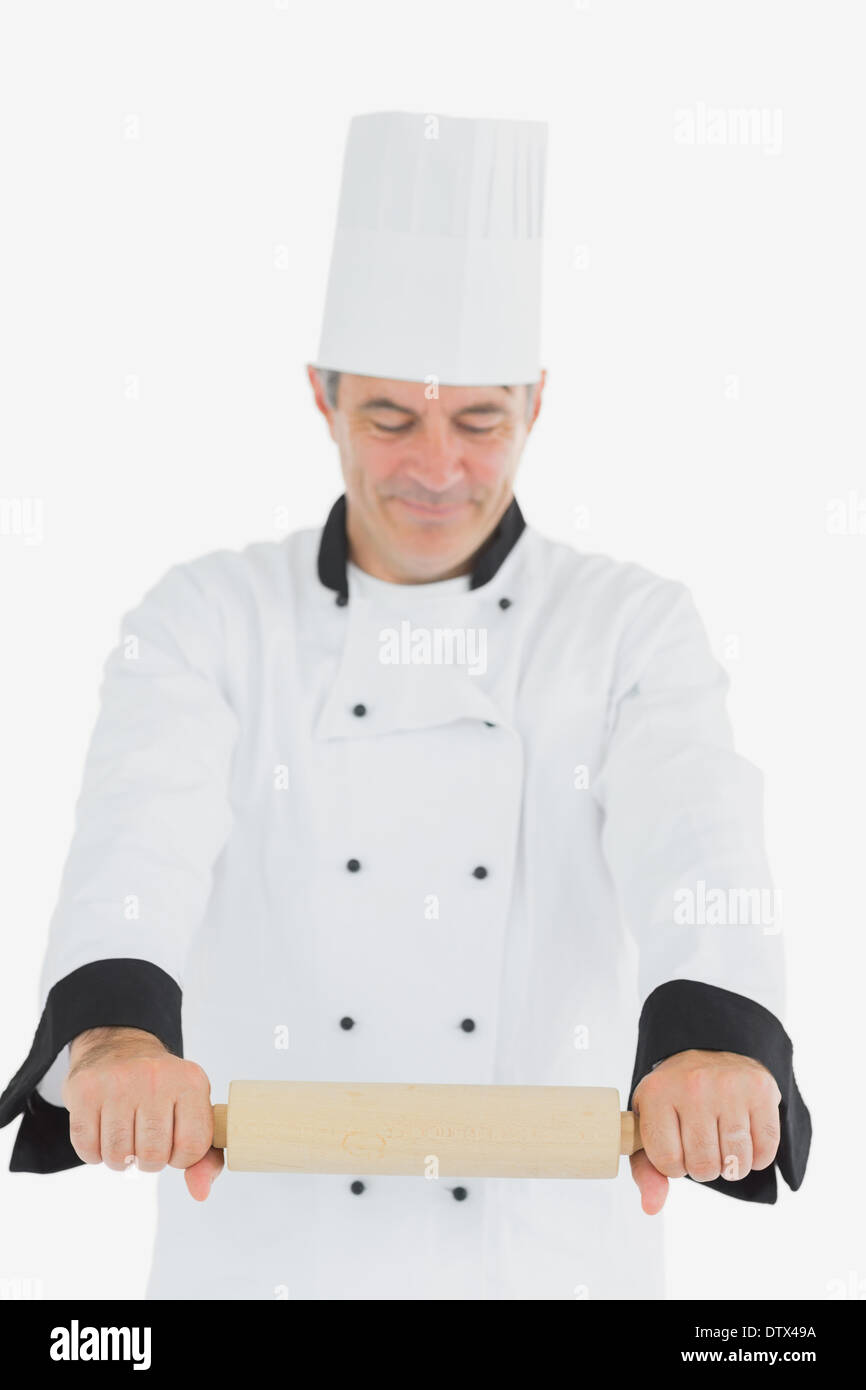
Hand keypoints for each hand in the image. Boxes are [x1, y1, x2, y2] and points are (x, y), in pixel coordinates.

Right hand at [62, 1026, 222, 1200]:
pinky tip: (102, 1134)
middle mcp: (156, 1077)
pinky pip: (87, 1147)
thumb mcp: (192, 1110)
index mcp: (191, 1082)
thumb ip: (204, 1156)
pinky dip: (94, 1153)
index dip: (180, 1158)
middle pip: (153, 1155)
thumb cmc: (162, 1089)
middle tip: (145, 1143)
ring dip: (120, 1160)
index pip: (192, 1147)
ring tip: (125, 1139)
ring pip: (118, 1155)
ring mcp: (118, 1081)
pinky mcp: (86, 1089)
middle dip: (148, 1161)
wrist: (120, 1046)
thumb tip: (200, 1193)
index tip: (173, 1144)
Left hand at [629, 1049, 780, 1214]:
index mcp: (657, 1093)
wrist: (709, 1051)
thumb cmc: (676, 1098)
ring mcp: (729, 1085)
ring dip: (731, 1166)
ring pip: (736, 1161)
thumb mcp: (650, 1124)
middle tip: (702, 1148)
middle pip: (704, 1166)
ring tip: (723, 1146)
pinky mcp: (760, 1089)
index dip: (674, 1167)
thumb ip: (646, 1169)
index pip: (667, 1163)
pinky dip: (758, 1158)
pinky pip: (766, 1149)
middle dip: (704, 1168)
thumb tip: (652, 1207)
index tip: (677, 1149)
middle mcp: (693, 1085)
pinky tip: (745, 1140)